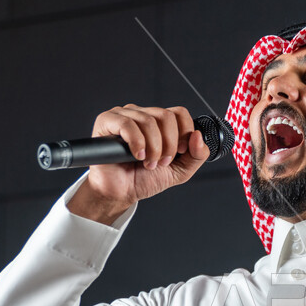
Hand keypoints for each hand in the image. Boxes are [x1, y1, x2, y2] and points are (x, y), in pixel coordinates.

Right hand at [68, 104, 210, 223]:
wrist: (121, 192)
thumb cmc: (145, 179)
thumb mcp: (180, 170)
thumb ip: (196, 155)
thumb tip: (198, 135)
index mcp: (159, 122)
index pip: (179, 112)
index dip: (184, 132)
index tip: (180, 152)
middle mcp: (142, 114)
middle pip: (166, 115)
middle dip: (169, 144)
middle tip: (161, 162)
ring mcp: (124, 115)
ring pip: (149, 121)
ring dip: (153, 148)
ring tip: (148, 163)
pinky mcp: (106, 121)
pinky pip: (127, 124)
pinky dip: (137, 143)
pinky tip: (137, 155)